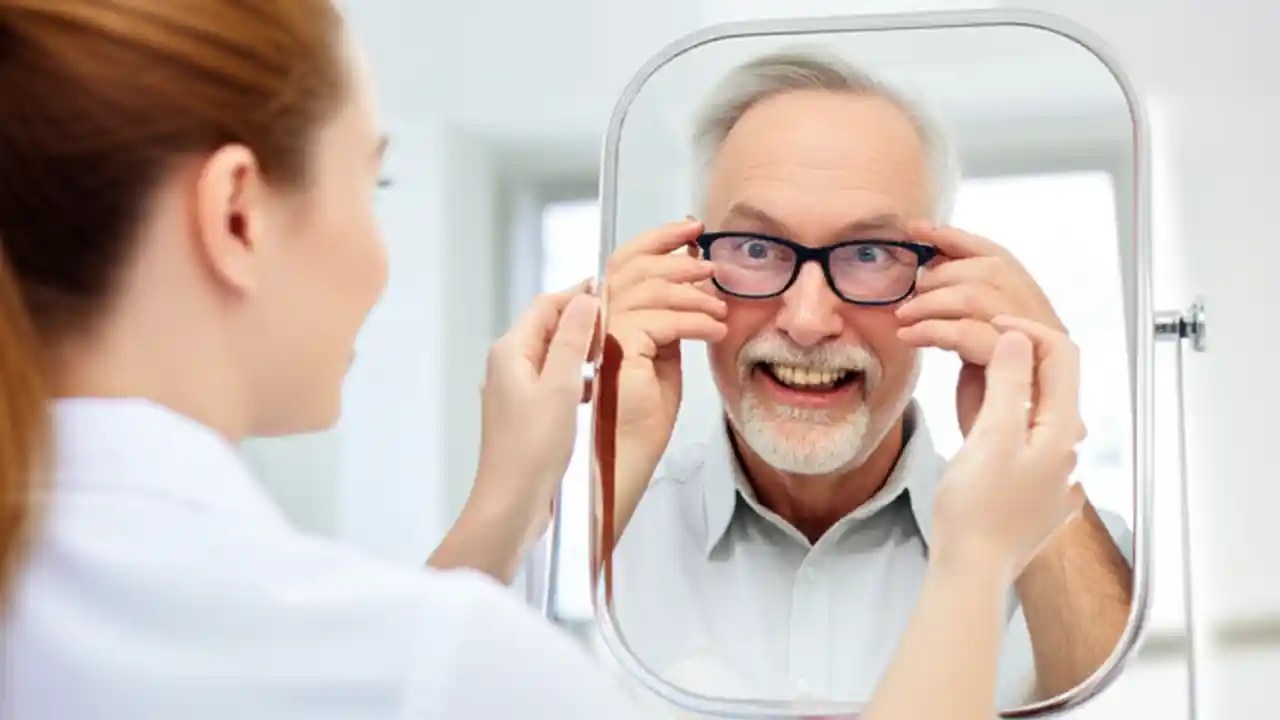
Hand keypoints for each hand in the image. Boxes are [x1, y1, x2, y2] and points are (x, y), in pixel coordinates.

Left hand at [470, 284, 600, 549]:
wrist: (511, 502)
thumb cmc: (531, 450)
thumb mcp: (560, 386)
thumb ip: (573, 340)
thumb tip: (585, 300)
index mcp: (510, 351)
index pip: (547, 305)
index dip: (578, 295)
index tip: (611, 291)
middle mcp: (508, 365)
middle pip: (548, 327)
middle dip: (582, 322)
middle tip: (618, 322)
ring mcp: (514, 390)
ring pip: (552, 355)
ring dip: (581, 351)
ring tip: (612, 352)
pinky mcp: (525, 413)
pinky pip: (553, 381)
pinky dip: (576, 378)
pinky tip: (597, 389)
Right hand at [604, 219, 726, 479]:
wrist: (625, 463)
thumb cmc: (638, 423)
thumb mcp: (659, 362)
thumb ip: (663, 325)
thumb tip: (687, 289)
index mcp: (601, 320)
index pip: (624, 264)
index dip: (657, 240)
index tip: (690, 230)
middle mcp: (593, 322)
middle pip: (632, 266)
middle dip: (676, 256)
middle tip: (711, 264)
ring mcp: (600, 335)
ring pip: (649, 290)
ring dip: (693, 294)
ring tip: (719, 309)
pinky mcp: (616, 351)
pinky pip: (661, 320)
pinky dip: (694, 321)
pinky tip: (714, 331)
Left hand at [895, 222, 1063, 435]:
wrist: (1000, 466)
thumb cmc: (987, 412)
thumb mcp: (975, 354)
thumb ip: (966, 316)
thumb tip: (929, 273)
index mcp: (1036, 313)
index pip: (1001, 257)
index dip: (958, 238)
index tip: (917, 229)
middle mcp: (1045, 324)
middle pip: (994, 269)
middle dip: (943, 271)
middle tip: (910, 290)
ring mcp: (1037, 349)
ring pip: (982, 296)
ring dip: (934, 300)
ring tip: (905, 316)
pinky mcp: (1019, 374)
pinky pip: (971, 334)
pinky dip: (934, 329)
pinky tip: (910, 336)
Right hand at [929, 315, 1086, 585]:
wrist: (972, 573)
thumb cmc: (977, 510)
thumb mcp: (990, 436)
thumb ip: (1009, 383)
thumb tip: (1018, 338)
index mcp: (1059, 429)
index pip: (1060, 354)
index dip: (1026, 330)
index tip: (987, 326)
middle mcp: (1067, 451)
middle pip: (1051, 383)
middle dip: (1014, 358)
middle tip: (971, 352)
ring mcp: (1054, 477)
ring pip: (1037, 415)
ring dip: (1007, 392)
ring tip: (970, 392)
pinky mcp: (1037, 498)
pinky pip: (1027, 446)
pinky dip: (1006, 426)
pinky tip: (982, 439)